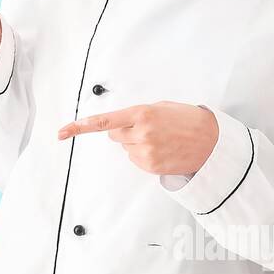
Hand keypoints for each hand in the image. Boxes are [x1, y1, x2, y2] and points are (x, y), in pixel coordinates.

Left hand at [55, 101, 219, 175]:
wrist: (211, 142)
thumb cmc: (187, 120)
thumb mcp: (161, 107)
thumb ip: (136, 114)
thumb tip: (116, 126)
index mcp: (142, 113)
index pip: (104, 121)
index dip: (81, 127)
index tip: (62, 132)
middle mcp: (141, 133)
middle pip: (114, 135)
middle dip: (125, 131)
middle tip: (148, 128)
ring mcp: (146, 152)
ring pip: (126, 148)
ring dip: (137, 144)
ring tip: (161, 140)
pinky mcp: (151, 166)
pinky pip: (136, 160)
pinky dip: (145, 155)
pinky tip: (163, 150)